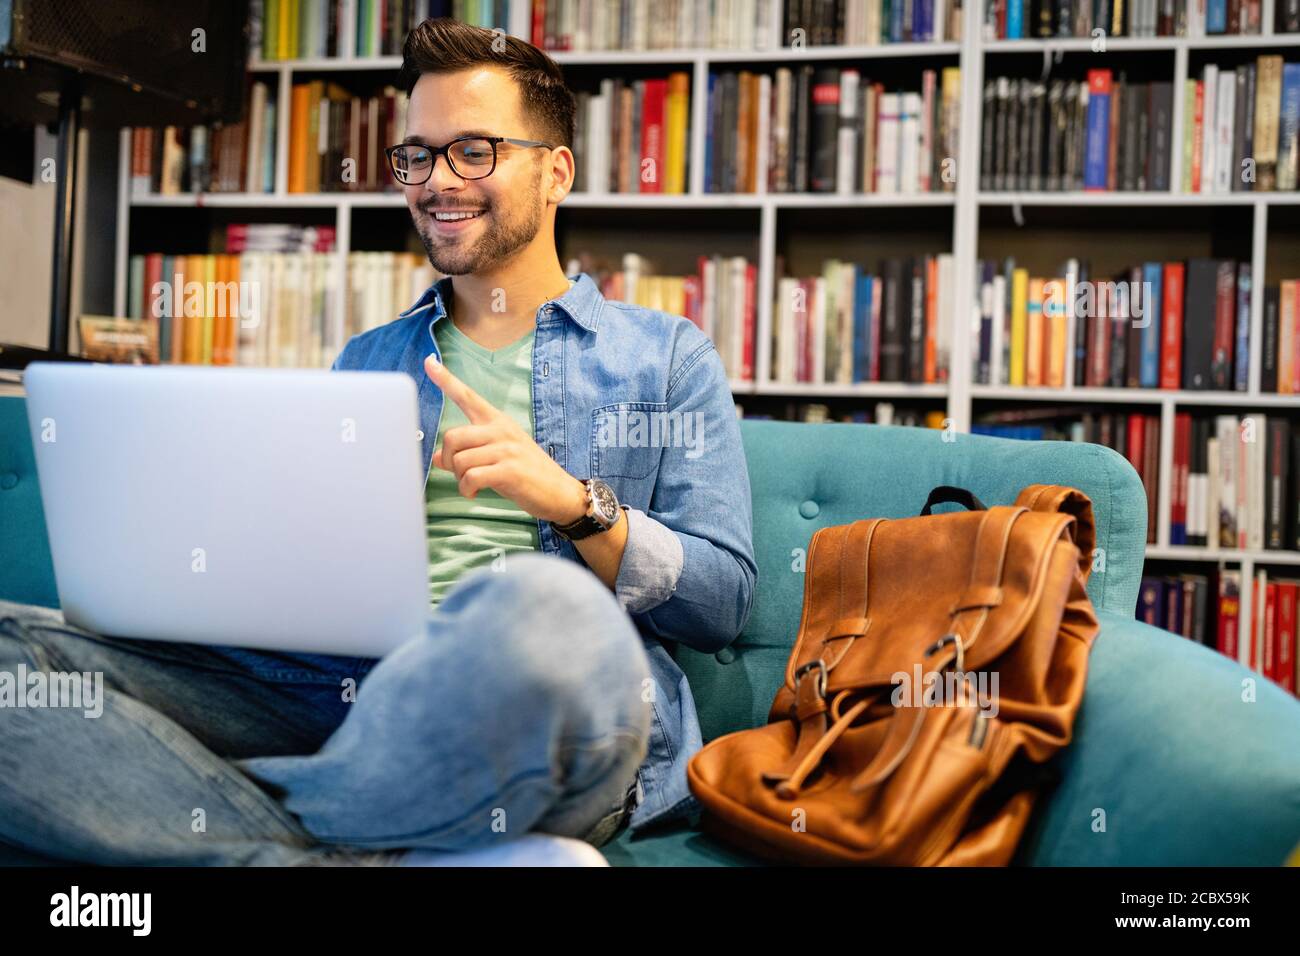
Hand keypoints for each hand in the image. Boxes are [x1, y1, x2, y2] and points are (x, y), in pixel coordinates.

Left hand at [425, 354, 588, 523]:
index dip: (446, 379)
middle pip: (452, 436)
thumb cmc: (528, 474)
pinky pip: (471, 477)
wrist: (561, 492)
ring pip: (459, 460)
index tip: (429, 362)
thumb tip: (437, 457)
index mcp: (498, 421)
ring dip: (459, 479)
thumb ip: (468, 452)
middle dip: (449, 459)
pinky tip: (475, 493)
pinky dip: (467, 489)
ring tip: (472, 485)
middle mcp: (501, 429)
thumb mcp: (498, 457)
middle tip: (460, 473)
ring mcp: (506, 449)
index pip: (467, 396)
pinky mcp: (509, 470)